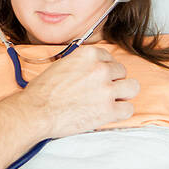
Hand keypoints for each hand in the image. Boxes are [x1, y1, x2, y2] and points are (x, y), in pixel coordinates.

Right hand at [23, 45, 139, 136]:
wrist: (36, 111)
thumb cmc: (43, 91)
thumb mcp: (62, 64)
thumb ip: (81, 64)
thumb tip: (90, 68)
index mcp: (89, 55)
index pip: (109, 58)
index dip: (105, 69)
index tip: (98, 78)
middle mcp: (101, 69)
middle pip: (122, 72)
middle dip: (114, 81)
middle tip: (102, 91)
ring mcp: (107, 89)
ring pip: (132, 88)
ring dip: (123, 94)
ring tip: (111, 101)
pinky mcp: (109, 110)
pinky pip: (128, 109)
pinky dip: (121, 112)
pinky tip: (110, 113)